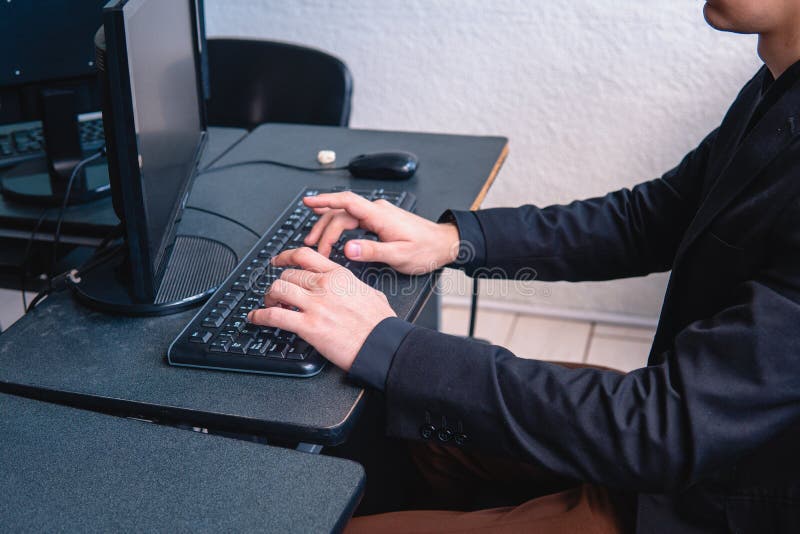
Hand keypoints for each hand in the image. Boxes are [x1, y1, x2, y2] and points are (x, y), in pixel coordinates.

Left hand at [247, 247, 395, 371]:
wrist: (383, 344)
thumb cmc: (381, 323)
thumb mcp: (369, 292)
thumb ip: (353, 286)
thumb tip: (349, 287)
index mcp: (339, 276)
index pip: (304, 256)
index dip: (285, 256)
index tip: (278, 260)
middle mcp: (324, 286)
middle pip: (288, 274)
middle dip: (278, 284)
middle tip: (276, 294)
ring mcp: (315, 305)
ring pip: (278, 290)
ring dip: (268, 298)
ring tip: (268, 305)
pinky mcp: (308, 326)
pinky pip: (275, 316)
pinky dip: (260, 316)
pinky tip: (256, 319)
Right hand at [303, 191, 460, 274]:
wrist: (444, 244)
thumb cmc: (426, 250)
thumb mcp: (399, 256)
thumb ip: (372, 251)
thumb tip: (348, 249)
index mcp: (380, 216)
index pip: (347, 201)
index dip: (325, 200)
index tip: (308, 202)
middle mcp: (377, 211)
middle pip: (342, 211)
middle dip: (323, 227)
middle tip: (311, 244)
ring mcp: (378, 214)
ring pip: (346, 215)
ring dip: (329, 227)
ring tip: (316, 241)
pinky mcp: (380, 220)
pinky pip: (354, 219)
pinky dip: (340, 226)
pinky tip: (332, 232)